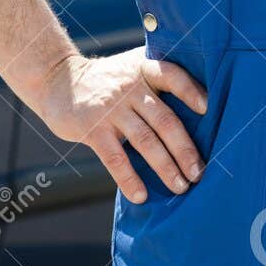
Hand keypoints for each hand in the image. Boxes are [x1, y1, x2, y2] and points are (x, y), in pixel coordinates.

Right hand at [33, 48, 207, 202]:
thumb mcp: (131, 69)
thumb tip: (201, 116)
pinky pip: (115, 158)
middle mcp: (130, 87)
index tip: (209, 110)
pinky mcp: (92, 129)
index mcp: (143, 69)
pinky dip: (129, 179)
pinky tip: (141, 196)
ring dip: (166, 167)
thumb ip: (157, 83)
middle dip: (185, 150)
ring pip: (145, 141)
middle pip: (165, 120)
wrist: (57, 80)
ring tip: (180, 187)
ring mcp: (111, 108)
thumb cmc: (107, 80)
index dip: (191, 91)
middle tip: (199, 174)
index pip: (172, 76)